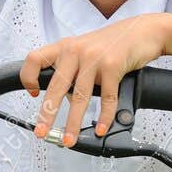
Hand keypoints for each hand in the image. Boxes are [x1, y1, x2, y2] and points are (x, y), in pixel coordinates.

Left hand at [20, 14, 171, 146]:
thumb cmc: (112, 44)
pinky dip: (104, 117)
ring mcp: (94, 57)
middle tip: (41, 132)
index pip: (34, 60)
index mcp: (64, 47)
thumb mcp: (85, 52)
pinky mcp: (113, 65)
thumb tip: (66, 100)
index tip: (33, 94)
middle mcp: (75, 50)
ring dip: (73, 123)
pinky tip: (100, 128)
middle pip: (55, 86)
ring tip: (69, 140)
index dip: (28, 78)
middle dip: (47, 113)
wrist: (142, 31)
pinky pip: (107, 98)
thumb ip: (73, 72)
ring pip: (79, 97)